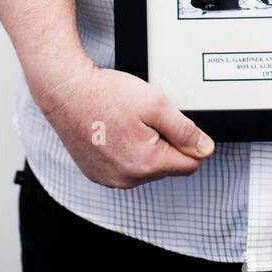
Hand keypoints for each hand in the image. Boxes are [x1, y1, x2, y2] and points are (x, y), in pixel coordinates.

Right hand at [33, 60, 215, 188]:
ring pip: (145, 168)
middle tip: (145, 118)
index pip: (190, 165)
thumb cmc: (105, 94)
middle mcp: (126, 179)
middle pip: (167, 166)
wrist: (66, 91)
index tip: (175, 125)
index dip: (189, 142)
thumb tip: (205, 148)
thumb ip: (185, 130)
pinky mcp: (96, 174)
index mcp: (145, 164)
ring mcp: (109, 179)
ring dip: (145, 148)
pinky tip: (115, 131)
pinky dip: (125, 151)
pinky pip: (124, 167)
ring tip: (127, 122)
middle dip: (164, 143)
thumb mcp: (156, 104)